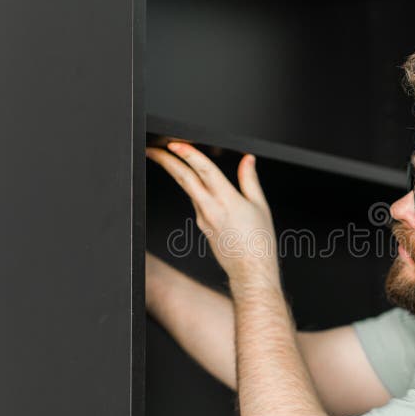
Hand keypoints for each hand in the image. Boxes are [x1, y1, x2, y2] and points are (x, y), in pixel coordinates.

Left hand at [145, 140, 278, 282]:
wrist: (250, 271)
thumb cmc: (259, 242)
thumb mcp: (260, 206)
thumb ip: (250, 180)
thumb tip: (248, 160)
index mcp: (227, 201)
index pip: (204, 170)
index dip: (188, 154)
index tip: (174, 144)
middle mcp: (211, 209)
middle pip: (184, 179)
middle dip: (166, 162)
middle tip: (154, 149)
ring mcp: (203, 218)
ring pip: (187, 189)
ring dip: (175, 172)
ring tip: (166, 159)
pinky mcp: (202, 226)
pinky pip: (195, 202)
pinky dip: (191, 188)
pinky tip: (191, 183)